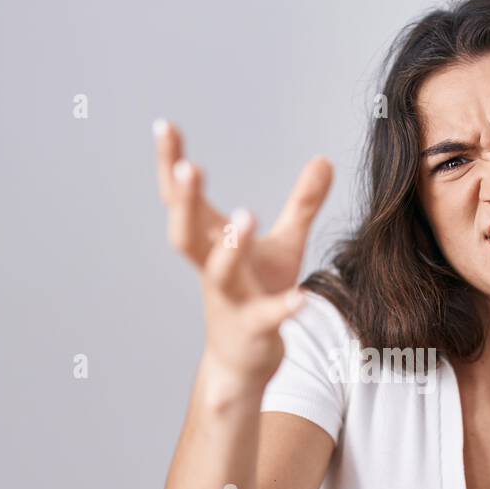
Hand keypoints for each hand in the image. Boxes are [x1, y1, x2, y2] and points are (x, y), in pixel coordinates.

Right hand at [153, 119, 333, 384]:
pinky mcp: (255, 328)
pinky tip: (302, 299)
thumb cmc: (257, 294)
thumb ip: (302, 203)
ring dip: (230, 245)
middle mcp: (211, 269)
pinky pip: (266, 316)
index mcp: (211, 243)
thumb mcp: (284, 245)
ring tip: (245, 214)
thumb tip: (325, 158)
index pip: (183, 200)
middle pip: (185, 233)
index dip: (171, 165)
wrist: (242, 364)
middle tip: (189, 167)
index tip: (164, 124)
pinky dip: (283, 307)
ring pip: (219, 272)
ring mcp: (230, 300)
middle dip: (184, 201)